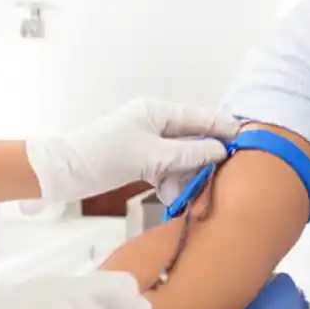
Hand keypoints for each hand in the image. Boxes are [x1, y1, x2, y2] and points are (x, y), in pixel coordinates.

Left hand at [25, 97, 240, 206]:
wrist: (62, 172)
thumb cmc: (100, 155)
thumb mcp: (149, 156)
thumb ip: (186, 154)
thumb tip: (219, 151)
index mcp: (157, 111)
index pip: (200, 116)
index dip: (224, 127)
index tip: (248, 138)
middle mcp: (154, 123)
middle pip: (192, 138)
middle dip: (207, 157)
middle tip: (228, 173)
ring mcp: (147, 142)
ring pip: (180, 157)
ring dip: (188, 175)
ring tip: (196, 192)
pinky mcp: (139, 160)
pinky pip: (166, 169)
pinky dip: (171, 183)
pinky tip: (175, 197)